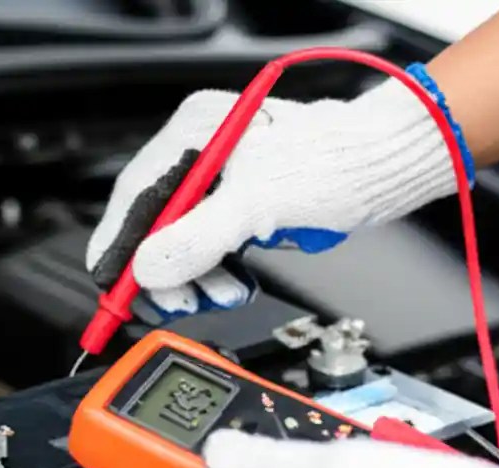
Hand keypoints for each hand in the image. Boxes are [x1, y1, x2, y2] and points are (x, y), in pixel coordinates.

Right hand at [85, 79, 459, 315]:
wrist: (387, 166)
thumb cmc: (337, 162)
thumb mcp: (258, 202)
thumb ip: (197, 238)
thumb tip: (149, 268)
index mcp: (195, 134)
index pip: (135, 196)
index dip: (119, 246)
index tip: (111, 286)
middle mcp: (202, 152)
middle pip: (155, 223)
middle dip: (165, 270)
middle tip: (176, 302)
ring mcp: (222, 179)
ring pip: (183, 241)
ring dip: (196, 277)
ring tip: (221, 294)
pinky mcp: (243, 203)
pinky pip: (211, 246)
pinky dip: (217, 272)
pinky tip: (234, 284)